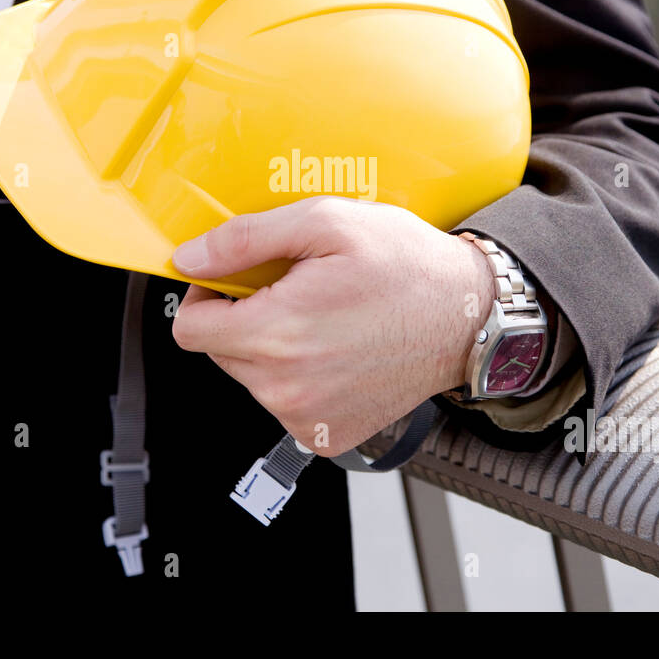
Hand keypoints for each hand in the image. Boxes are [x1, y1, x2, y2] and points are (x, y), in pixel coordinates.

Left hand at [170, 196, 495, 455]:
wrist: (470, 318)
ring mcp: (306, 418)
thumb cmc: (408, 266)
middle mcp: (286, 387)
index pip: (189, 329)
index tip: (236, 281)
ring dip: (273, 349)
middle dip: (245, 319)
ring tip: (325, 318)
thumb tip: (191, 258)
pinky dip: (300, 378)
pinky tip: (338, 350)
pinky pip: (285, 403)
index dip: (205, 295)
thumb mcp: (327, 222)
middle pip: (220, 353)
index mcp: (277, 333)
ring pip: (251, 379)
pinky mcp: (326, 436)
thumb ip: (246, 239)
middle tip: (296, 291)